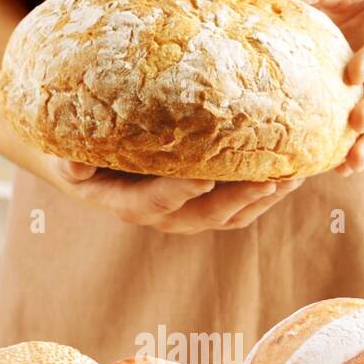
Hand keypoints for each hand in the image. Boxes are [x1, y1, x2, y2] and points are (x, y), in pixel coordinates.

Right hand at [49, 159, 303, 233]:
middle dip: (242, 197)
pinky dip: (269, 190)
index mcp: (131, 203)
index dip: (180, 191)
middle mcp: (166, 215)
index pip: (157, 201)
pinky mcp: (212, 204)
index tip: (205, 177)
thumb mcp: (66, 152)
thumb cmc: (82, 148)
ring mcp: (192, 214)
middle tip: (273, 177)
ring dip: (266, 196)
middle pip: (208, 214)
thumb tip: (73, 161)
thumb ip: (71, 159)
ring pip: (234, 213)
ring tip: (297, 172)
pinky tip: (295, 169)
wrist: (96, 161)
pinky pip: (245, 205)